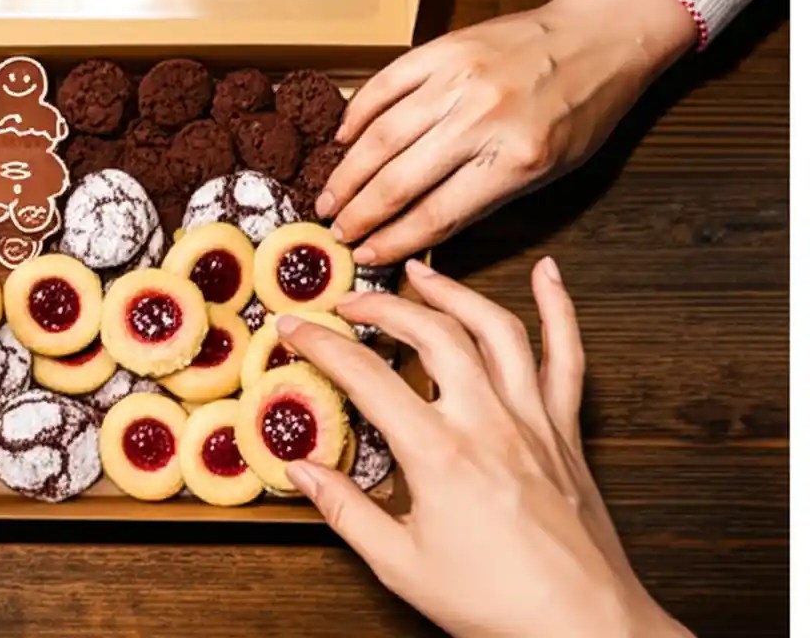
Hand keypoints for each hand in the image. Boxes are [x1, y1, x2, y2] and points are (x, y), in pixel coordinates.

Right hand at [277, 258, 690, 636]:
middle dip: (381, 306)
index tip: (294, 329)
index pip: (365, 375)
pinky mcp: (565, 429)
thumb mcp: (400, 565)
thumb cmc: (496, 603)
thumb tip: (302, 472)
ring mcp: (533, 419)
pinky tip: (548, 274)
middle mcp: (487, 421)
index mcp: (438, 453)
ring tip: (423, 274)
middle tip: (349, 302)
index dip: (321, 344)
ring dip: (455, 291)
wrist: (583, 627)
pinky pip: (568, 356)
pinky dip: (561, 309)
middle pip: (430, 332)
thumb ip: (346, 511)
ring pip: (495, 329)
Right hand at [320, 0, 697, 264]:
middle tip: (335, 233)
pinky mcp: (443, 48)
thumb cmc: (580, 109)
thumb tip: (420, 227)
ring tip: (328, 200)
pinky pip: (386, 85)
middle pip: (400, 180)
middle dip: (360, 214)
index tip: (366, 257)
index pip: (437, 215)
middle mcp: (481, 118)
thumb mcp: (549, 171)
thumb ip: (486, 197)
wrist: (600, 35)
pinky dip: (358, 114)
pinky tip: (343, 141)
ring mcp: (458, 78)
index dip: (393, 241)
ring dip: (348, 174)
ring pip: (382, 136)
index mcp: (516, 158)